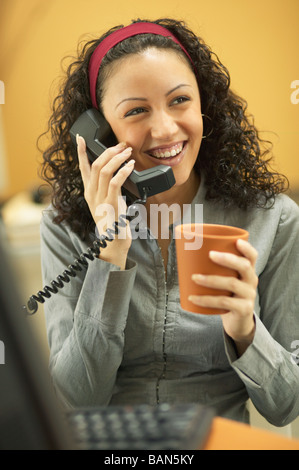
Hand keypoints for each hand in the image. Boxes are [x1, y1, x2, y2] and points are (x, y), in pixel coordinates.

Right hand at [77, 135, 134, 268]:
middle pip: (96, 164)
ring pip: (104, 170)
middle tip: (122, 145)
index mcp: (89, 191)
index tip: (80, 138)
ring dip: (117, 158)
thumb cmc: (114, 221)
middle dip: (109, 151)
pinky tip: (131, 166)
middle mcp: (91, 193)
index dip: (81, 152)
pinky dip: (123, 171)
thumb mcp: (108, 201)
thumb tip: (117, 172)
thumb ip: (109, 188)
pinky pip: (114, 182)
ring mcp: (99, 199)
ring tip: (128, 152)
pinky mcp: (110, 204)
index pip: (83, 168)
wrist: (114, 241)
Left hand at [189, 239, 257, 354]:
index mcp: (248, 271)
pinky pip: (224, 302)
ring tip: (194, 277)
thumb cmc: (227, 295)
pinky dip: (206, 300)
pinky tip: (193, 298)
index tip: (237, 241)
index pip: (252, 256)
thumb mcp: (226, 280)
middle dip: (227, 259)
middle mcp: (251, 281)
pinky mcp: (243, 309)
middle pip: (244, 266)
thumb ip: (215, 269)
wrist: (238, 322)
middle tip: (209, 254)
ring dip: (211, 279)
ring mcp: (248, 296)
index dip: (246, 248)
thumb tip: (186, 253)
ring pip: (232, 283)